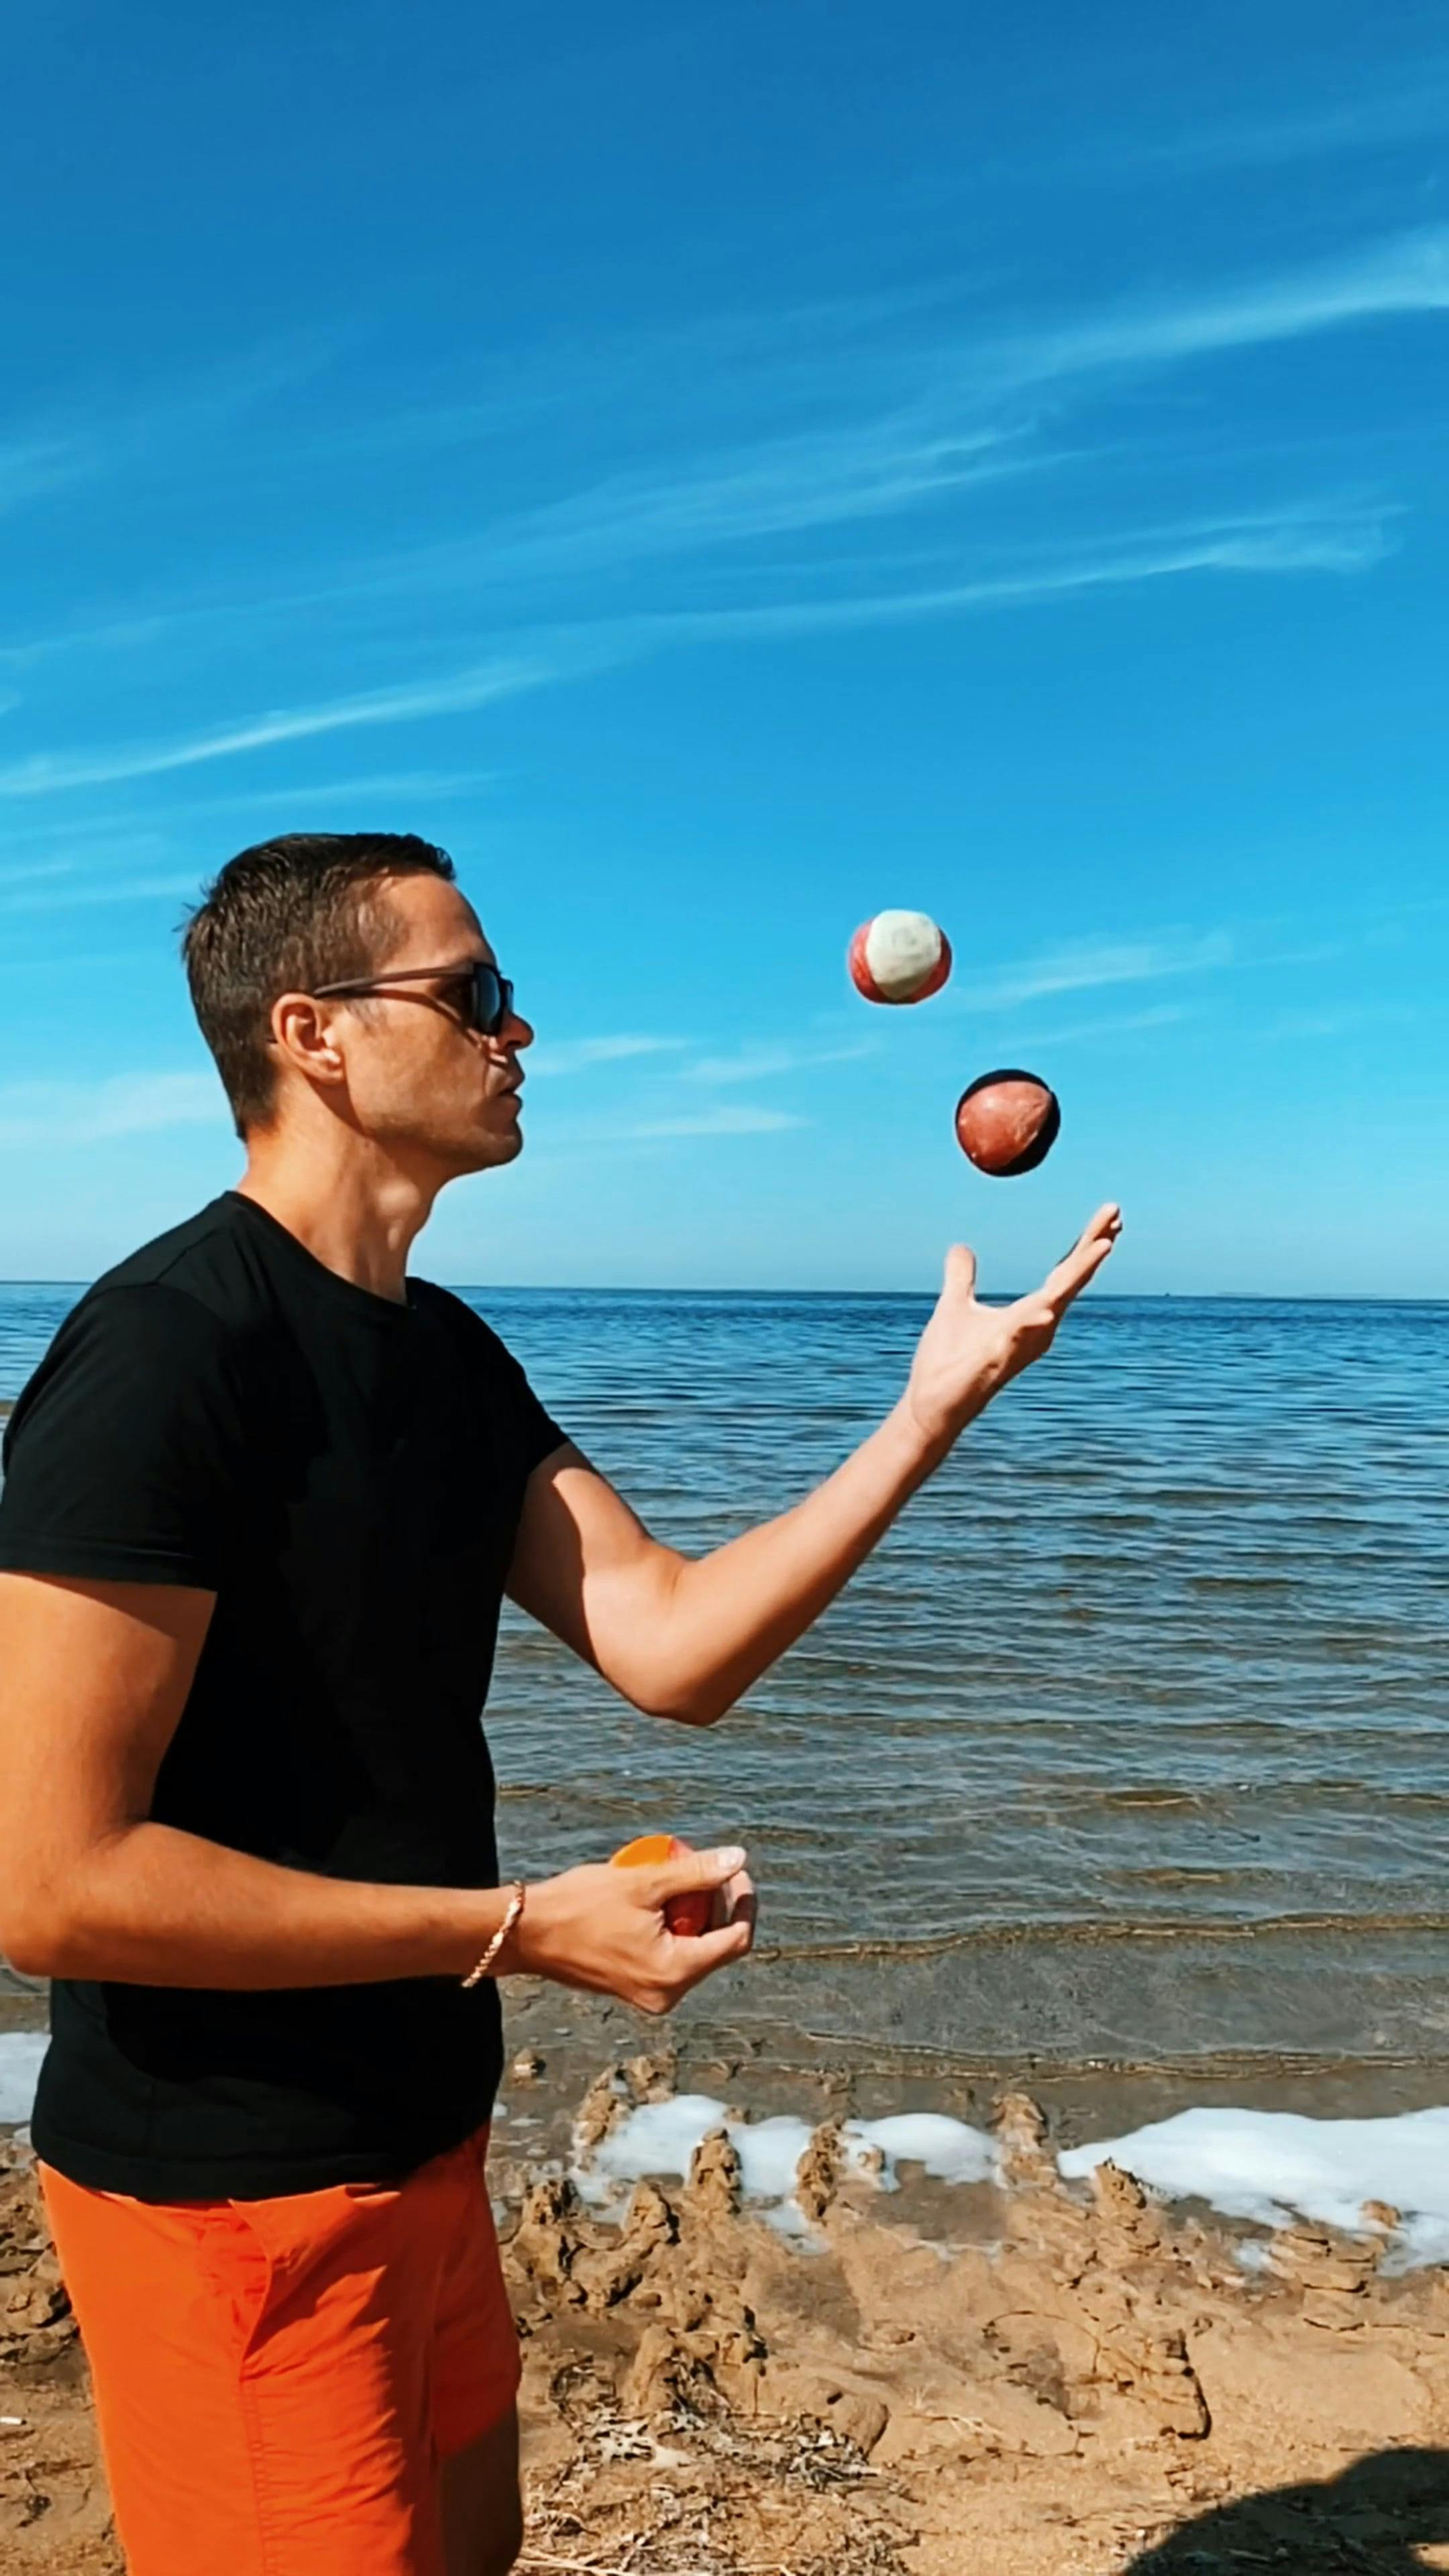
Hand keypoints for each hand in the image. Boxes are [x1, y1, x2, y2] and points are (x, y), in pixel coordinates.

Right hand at [511, 1845, 756, 2016]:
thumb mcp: (642, 1882)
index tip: (734, 1869)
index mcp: (674, 1973)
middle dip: (720, 1905)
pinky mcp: (634, 1987)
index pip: (736, 1940)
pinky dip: (675, 1929)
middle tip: (710, 1868)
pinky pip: (671, 1958)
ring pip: (695, 1952)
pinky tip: (663, 1899)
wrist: (526, 1933)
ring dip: (698, 1915)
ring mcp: (649, 1994)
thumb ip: (695, 1873)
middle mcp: (667, 1993)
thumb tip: (738, 1857)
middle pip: (717, 1948)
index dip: (744, 1901)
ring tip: (686, 1878)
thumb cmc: (580, 1905)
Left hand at [905, 1202, 1121, 1447]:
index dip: (1087, 1243)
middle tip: (1116, 1212)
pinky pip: (1018, 1338)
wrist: (930, 1404)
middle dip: (1094, 1246)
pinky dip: (1033, 1321)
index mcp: (1029, 1314)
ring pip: (1056, 1303)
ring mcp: (1019, 1345)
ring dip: (1078, 1275)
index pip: (1065, 1272)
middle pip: (1071, 1280)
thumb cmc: (949, 1362)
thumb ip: (962, 1278)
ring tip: (1104, 1245)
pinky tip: (1044, 1309)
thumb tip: (961, 1248)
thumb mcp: (955, 1306)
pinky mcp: (995, 1362)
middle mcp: (1035, 1328)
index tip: (1109, 1215)